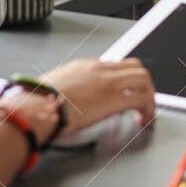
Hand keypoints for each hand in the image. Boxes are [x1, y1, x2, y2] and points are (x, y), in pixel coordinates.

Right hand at [41, 57, 156, 132]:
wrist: (36, 107)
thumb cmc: (38, 101)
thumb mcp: (53, 87)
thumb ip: (67, 89)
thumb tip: (67, 100)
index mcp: (84, 66)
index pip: (115, 65)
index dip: (125, 80)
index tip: (126, 92)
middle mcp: (99, 70)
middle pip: (135, 67)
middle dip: (144, 84)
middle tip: (143, 101)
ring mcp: (108, 82)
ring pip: (143, 79)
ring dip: (149, 96)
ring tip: (146, 112)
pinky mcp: (114, 99)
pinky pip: (141, 99)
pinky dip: (148, 109)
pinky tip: (144, 121)